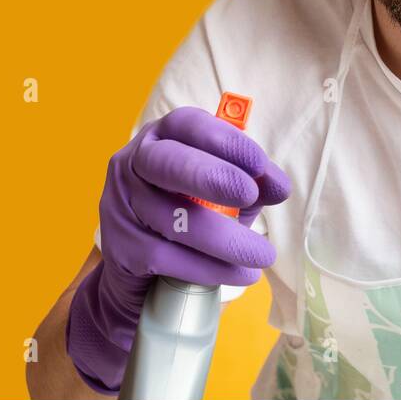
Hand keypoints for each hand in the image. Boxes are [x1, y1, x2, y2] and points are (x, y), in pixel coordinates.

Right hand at [67, 106, 290, 393]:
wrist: (140, 270)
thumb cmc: (189, 214)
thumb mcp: (222, 193)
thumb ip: (252, 183)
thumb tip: (279, 187)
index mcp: (161, 138)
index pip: (188, 125)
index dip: (226, 141)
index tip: (260, 164)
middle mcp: (133, 165)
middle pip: (168, 164)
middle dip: (212, 177)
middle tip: (250, 195)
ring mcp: (122, 207)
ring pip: (173, 220)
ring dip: (225, 239)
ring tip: (263, 254)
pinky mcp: (122, 250)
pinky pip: (167, 258)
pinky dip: (210, 269)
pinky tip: (241, 274)